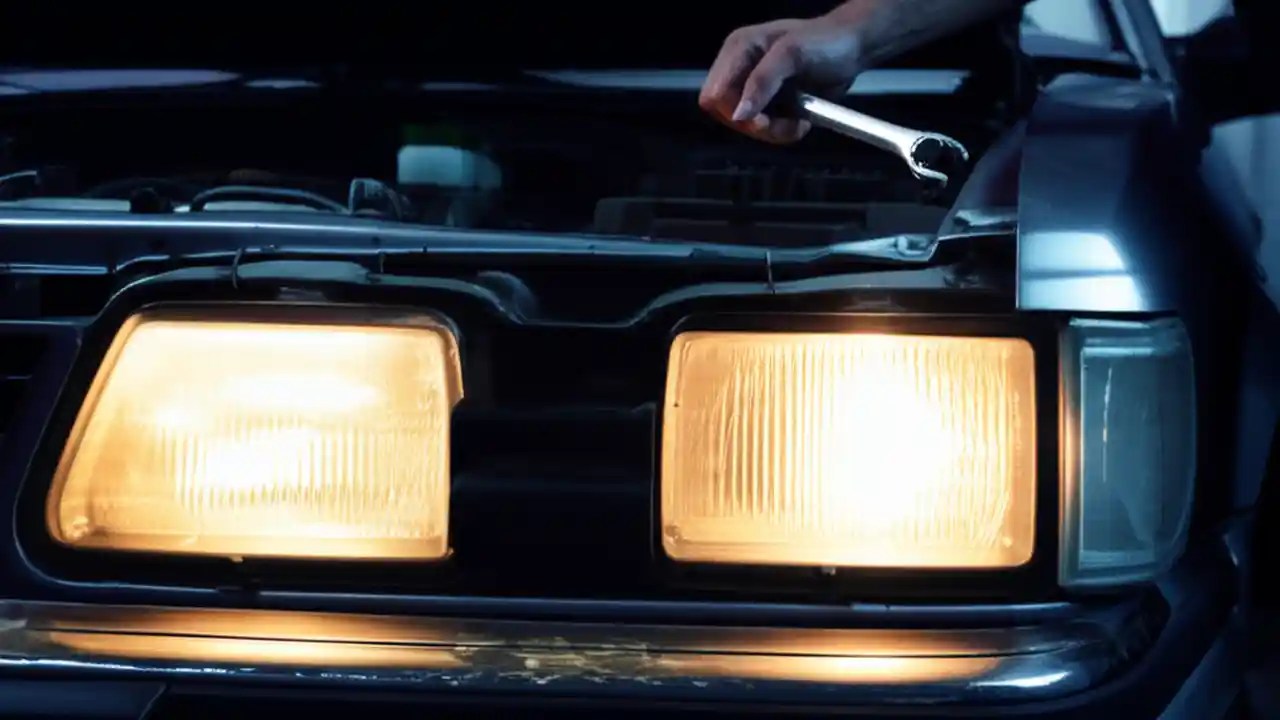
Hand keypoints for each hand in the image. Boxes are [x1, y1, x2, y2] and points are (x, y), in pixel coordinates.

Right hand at [699, 11, 866, 143]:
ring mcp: (754, 88)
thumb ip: (762, 81)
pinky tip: (799, 121)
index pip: (713, 95)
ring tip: (798, 121)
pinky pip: (763, 131)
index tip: (764, 119)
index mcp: (738, 50)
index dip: (734, 112)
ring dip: (773, 131)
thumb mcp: (792, 54)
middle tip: (786, 122)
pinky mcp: (769, 104)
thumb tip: (739, 114)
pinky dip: (781, 132)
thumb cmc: (826, 42)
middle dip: (756, 125)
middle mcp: (740, 69)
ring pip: (745, 127)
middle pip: (726, 116)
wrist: (854, 48)